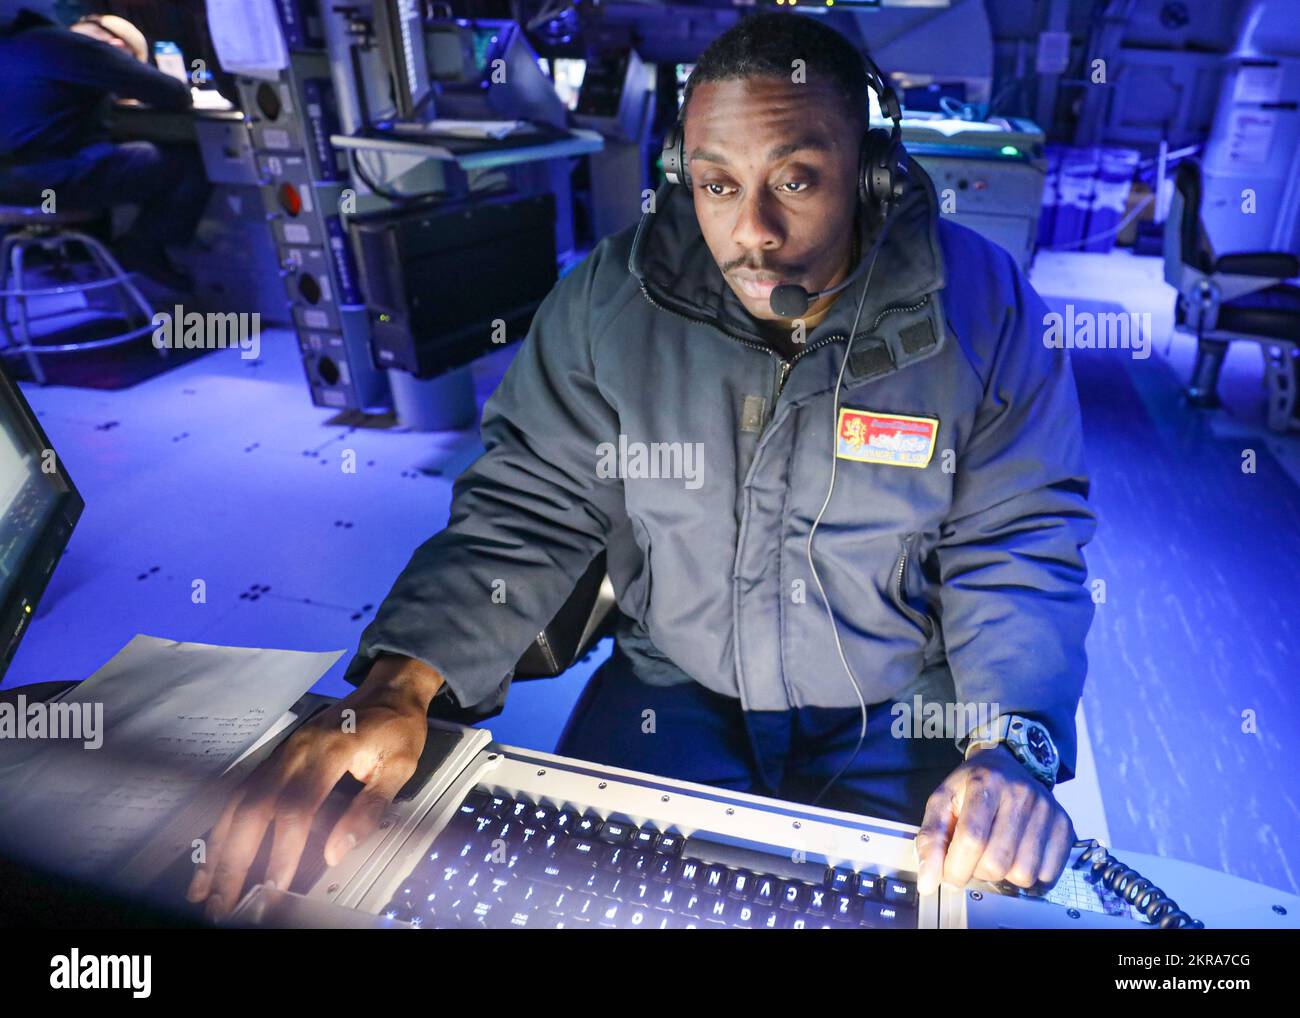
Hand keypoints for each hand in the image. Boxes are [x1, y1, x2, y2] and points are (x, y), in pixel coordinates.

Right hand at [185, 655, 442, 920]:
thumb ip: (369, 809)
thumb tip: (336, 852)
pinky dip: (223, 829)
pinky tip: (212, 856)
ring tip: (204, 890)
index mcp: (331, 751)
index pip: (297, 807)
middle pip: (255, 808)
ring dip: (219, 849)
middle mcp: (296, 751)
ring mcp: (281, 753)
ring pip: (239, 803)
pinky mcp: (275, 758)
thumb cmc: (397, 729)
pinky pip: (241, 794)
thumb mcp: (400, 767)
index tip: (274, 887)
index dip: (283, 851)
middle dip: (235, 860)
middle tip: (223, 903)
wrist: (388, 690)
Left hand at [915, 743, 1073, 895]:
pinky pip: (1047, 873)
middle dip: (977, 872)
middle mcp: (1021, 793)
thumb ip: (930, 841)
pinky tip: (1017, 856)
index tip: (949, 875)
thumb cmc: (970, 787)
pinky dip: (1029, 875)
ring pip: (1023, 873)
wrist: (1006, 764)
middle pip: (997, 861)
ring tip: (995, 855)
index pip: (972, 839)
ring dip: (1003, 875)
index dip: (956, 867)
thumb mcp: (942, 803)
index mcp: (985, 782)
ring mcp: (1047, 809)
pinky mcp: (1064, 825)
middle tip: (973, 860)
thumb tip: (927, 882)